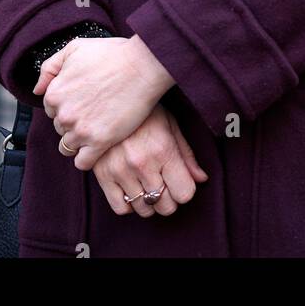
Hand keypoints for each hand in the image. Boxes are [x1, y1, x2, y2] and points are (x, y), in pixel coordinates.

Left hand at [33, 34, 174, 170]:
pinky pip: (82, 163)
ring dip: (79, 140)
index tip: (82, 100)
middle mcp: (64, 114)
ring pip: (68, 147)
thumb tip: (37, 90)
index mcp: (55, 93)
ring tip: (97, 128)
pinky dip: (87, 157)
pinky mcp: (99, 143)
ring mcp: (81, 130)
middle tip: (93, 111)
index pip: (51, 109)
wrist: (142, 66)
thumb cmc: (112, 54)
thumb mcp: (75, 48)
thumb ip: (50, 67)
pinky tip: (98, 145)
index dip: (67, 104)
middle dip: (73, 121)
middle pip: (59, 127)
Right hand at [91, 103, 208, 217]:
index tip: (180, 182)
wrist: (110, 96)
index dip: (185, 190)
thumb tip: (201, 179)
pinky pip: (120, 208)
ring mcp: (120, 170)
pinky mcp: (102, 175)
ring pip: (143, 209)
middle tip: (165, 185)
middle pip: (165, 206)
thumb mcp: (170, 125)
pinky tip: (132, 188)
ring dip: (149, 202)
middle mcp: (142, 163)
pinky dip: (129, 204)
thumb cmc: (145, 111)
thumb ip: (186, 155)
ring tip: (148, 184)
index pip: (184, 193)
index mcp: (163, 149)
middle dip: (169, 199)